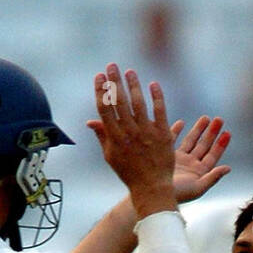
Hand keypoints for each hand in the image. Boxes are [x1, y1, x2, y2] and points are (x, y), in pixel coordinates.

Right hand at [87, 64, 175, 214]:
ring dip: (133, 85)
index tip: (99, 76)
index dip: (101, 91)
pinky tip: (152, 84)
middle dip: (114, 81)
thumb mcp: (111, 156)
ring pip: (138, 103)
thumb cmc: (129, 173)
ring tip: (130, 71)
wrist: (151, 188)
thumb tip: (90, 121)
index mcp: (115, 139)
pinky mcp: (162, 134)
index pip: (105, 110)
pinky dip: (156, 96)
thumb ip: (103, 136)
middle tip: (112, 65)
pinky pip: (159, 111)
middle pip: (120, 102)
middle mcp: (129, 134)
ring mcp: (146, 133)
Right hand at [171, 115, 230, 201]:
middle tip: (219, 119)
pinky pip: (173, 140)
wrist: (154, 195)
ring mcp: (179, 160)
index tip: (227, 132)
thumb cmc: (177, 195)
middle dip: (212, 132)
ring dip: (198, 129)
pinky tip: (181, 122)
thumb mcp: (198, 188)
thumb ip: (213, 177)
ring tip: (206, 118)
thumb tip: (228, 168)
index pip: (213, 156)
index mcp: (199, 173)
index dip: (221, 145)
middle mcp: (190, 165)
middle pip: (204, 146)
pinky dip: (177, 131)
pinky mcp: (166, 156)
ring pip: (191, 141)